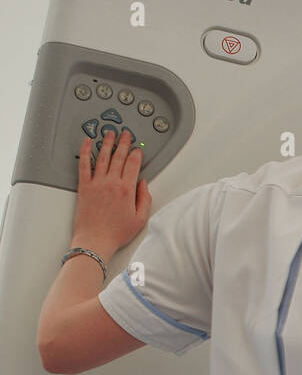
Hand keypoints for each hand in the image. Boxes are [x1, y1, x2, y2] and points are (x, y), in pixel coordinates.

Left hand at [72, 129, 150, 252]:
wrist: (95, 241)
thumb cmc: (116, 233)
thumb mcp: (140, 219)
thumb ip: (144, 199)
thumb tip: (143, 184)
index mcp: (127, 190)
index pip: (133, 165)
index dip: (136, 154)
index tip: (138, 149)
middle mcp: (112, 183)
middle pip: (119, 156)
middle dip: (124, 142)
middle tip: (125, 134)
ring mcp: (97, 183)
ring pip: (103, 156)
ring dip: (107, 142)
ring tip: (110, 133)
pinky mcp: (84, 186)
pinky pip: (84, 164)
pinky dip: (86, 151)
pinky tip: (87, 142)